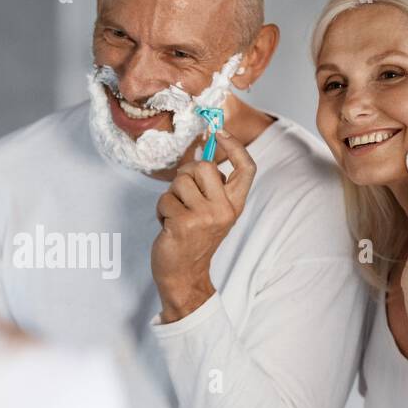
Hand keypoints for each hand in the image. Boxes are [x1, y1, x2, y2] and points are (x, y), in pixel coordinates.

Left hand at [151, 128, 255, 321]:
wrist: (183, 276)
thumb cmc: (194, 240)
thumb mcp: (211, 213)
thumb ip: (211, 187)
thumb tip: (201, 152)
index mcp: (234, 205)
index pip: (247, 169)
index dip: (235, 146)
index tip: (219, 132)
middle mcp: (224, 210)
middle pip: (205, 167)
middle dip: (186, 175)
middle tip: (182, 195)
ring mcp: (204, 217)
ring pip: (179, 182)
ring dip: (170, 197)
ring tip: (175, 215)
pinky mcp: (183, 223)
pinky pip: (164, 199)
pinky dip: (161, 210)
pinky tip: (167, 226)